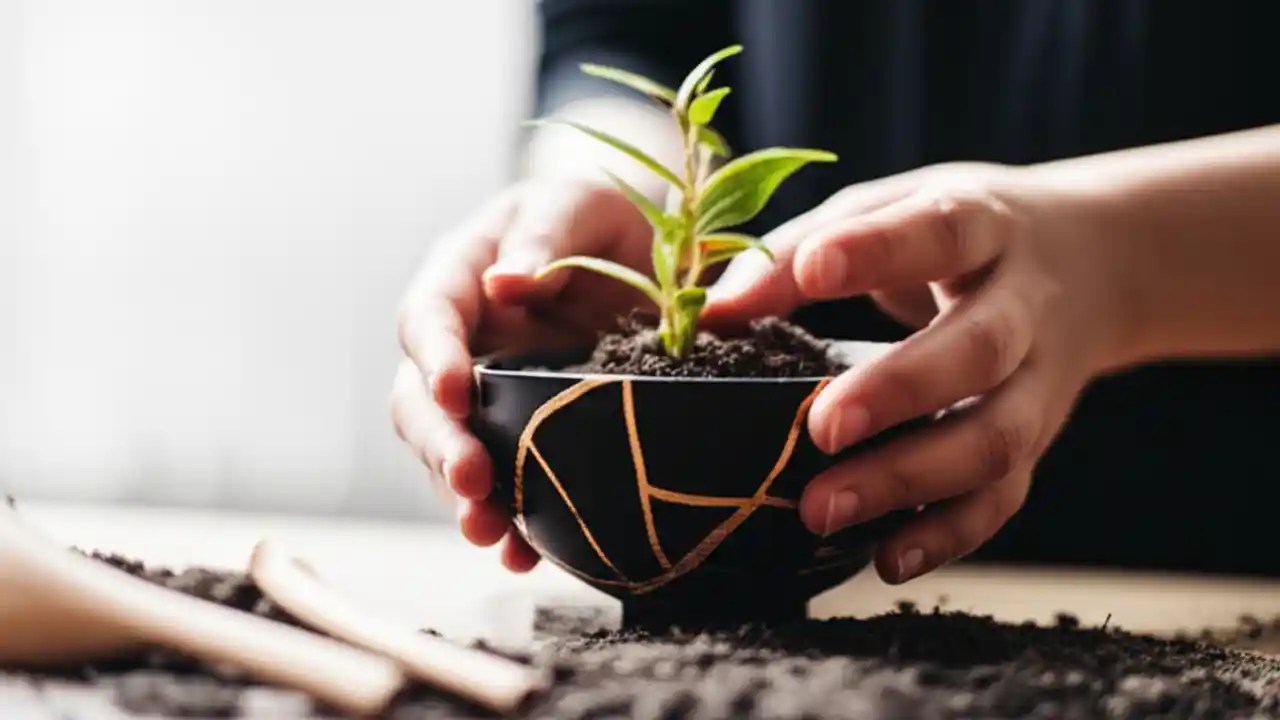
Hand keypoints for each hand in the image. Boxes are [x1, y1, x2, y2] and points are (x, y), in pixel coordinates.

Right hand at [392, 179, 653, 571]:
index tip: (455, 391)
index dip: (435, 355)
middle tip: (471, 482)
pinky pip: (502, 483)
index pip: (428, 315)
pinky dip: (512, 523)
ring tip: (492, 535)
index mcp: (462, 276)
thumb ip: (550, 236)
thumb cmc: (600, 220)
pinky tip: (528, 556)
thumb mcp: (582, 207)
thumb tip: (507, 281)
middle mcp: (461, 343)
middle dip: (440, 445)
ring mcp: (485, 396)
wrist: (642, 260)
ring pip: (450, 452)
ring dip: (464, 497)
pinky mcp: (520, 435)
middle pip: (421, 400)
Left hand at [704, 162, 1134, 583]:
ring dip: (910, 480)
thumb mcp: (890, 210)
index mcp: (983, 223)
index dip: (879, 251)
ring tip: (823, 510)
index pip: (940, 230)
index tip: (812, 272)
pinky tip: (888, 558)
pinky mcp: (1037, 439)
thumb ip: (800, 251)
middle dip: (901, 391)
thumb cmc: (953, 233)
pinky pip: (1004, 496)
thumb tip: (709, 314)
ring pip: (995, 437)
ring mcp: (1040, 380)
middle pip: (980, 349)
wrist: (1093, 261)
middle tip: (822, 428)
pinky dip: (949, 534)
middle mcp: (1024, 305)